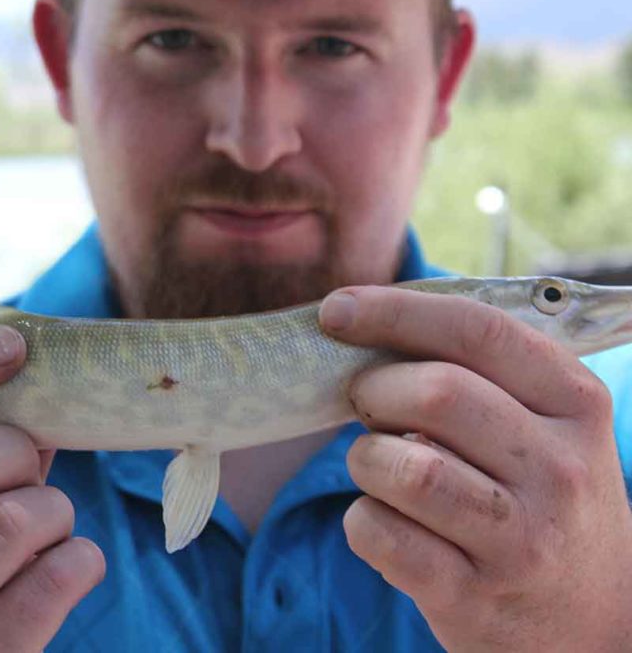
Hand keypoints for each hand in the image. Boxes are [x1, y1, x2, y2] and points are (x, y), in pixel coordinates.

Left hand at [320, 286, 631, 651]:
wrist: (595, 621)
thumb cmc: (540, 498)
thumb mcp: (544, 428)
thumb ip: (478, 375)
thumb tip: (363, 327)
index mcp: (575, 405)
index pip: (478, 331)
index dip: (395, 312)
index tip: (338, 311)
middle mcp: (558, 470)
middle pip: (435, 394)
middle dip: (374, 390)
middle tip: (368, 405)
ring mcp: (520, 539)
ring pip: (401, 467)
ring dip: (365, 458)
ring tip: (380, 466)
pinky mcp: (471, 595)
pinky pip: (378, 532)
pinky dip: (361, 519)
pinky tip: (386, 520)